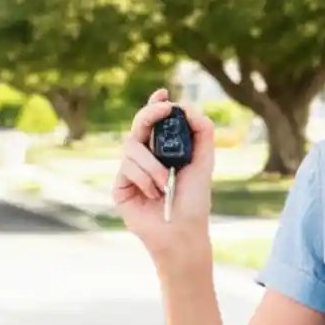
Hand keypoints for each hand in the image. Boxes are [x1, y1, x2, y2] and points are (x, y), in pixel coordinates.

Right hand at [112, 88, 216, 263]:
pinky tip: (154, 194)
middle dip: (150, 114)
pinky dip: (144, 178)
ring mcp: (130, 171)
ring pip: (132, 147)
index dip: (156, 104)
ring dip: (153, 164)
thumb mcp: (204, 161)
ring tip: (166, 183)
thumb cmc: (194, 199)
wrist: (182, 231)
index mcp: (165, 150)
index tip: (164, 93)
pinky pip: (127, 167)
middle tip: (164, 109)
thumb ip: (201, 131)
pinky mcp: (120, 186)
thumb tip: (186, 106)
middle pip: (139, 125)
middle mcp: (146, 157)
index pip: (156, 121)